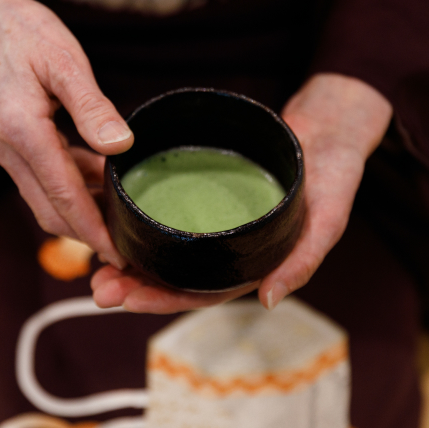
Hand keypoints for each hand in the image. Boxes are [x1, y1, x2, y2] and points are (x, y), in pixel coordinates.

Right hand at [0, 0, 131, 267]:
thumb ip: (92, 107)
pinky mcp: (9, 145)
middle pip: (50, 209)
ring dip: (80, 211)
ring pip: (45, 198)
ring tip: (121, 215)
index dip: (93, 229)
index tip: (119, 254)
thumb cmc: (25, 31)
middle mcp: (7, 149)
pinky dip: (70, 187)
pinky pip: (42, 179)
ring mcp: (5, 150)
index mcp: (21, 130)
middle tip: (127, 246)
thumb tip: (121, 146)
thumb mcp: (65, 60)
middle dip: (87, 233)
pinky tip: (99, 179)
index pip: (62, 195)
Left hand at [91, 73, 391, 311]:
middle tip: (98, 287)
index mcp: (252, 263)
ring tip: (92, 258)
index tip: (129, 299)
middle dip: (136, 284)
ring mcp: (214, 220)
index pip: (203, 292)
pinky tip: (113, 212)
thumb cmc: (336, 174)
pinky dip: (141, 215)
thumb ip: (304, 258)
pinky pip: (168, 208)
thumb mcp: (330, 216)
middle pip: (175, 274)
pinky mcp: (204, 191)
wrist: (329, 127)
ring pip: (166, 245)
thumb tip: (269, 300)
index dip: (166, 300)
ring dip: (131, 253)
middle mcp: (227, 246)